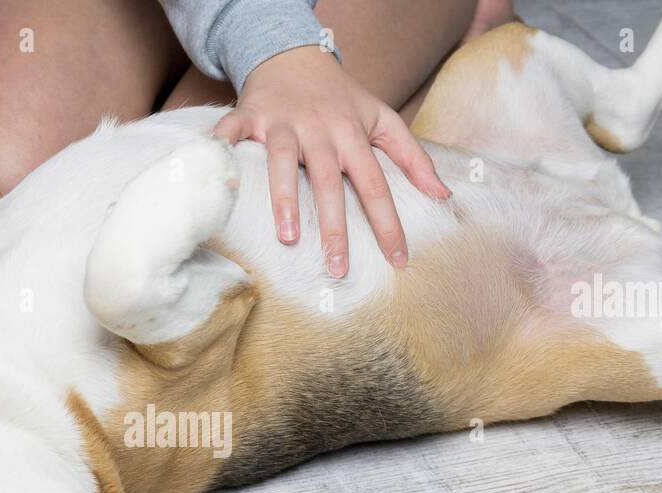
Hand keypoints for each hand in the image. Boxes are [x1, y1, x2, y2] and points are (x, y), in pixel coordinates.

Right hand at [214, 45, 450, 276]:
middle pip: (329, 183)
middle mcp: (319, 130)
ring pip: (283, 163)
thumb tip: (444, 196)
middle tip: (339, 268)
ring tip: (288, 238)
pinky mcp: (250, 115)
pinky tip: (217, 174)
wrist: (294, 54)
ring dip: (284, 200)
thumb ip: (413, 157)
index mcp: (352, 134)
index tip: (398, 260)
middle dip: (335, 228)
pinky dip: (221, 148)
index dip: (388, 224)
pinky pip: (233, 132)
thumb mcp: (382, 118)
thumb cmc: (339, 96)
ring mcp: (282, 123)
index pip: (376, 185)